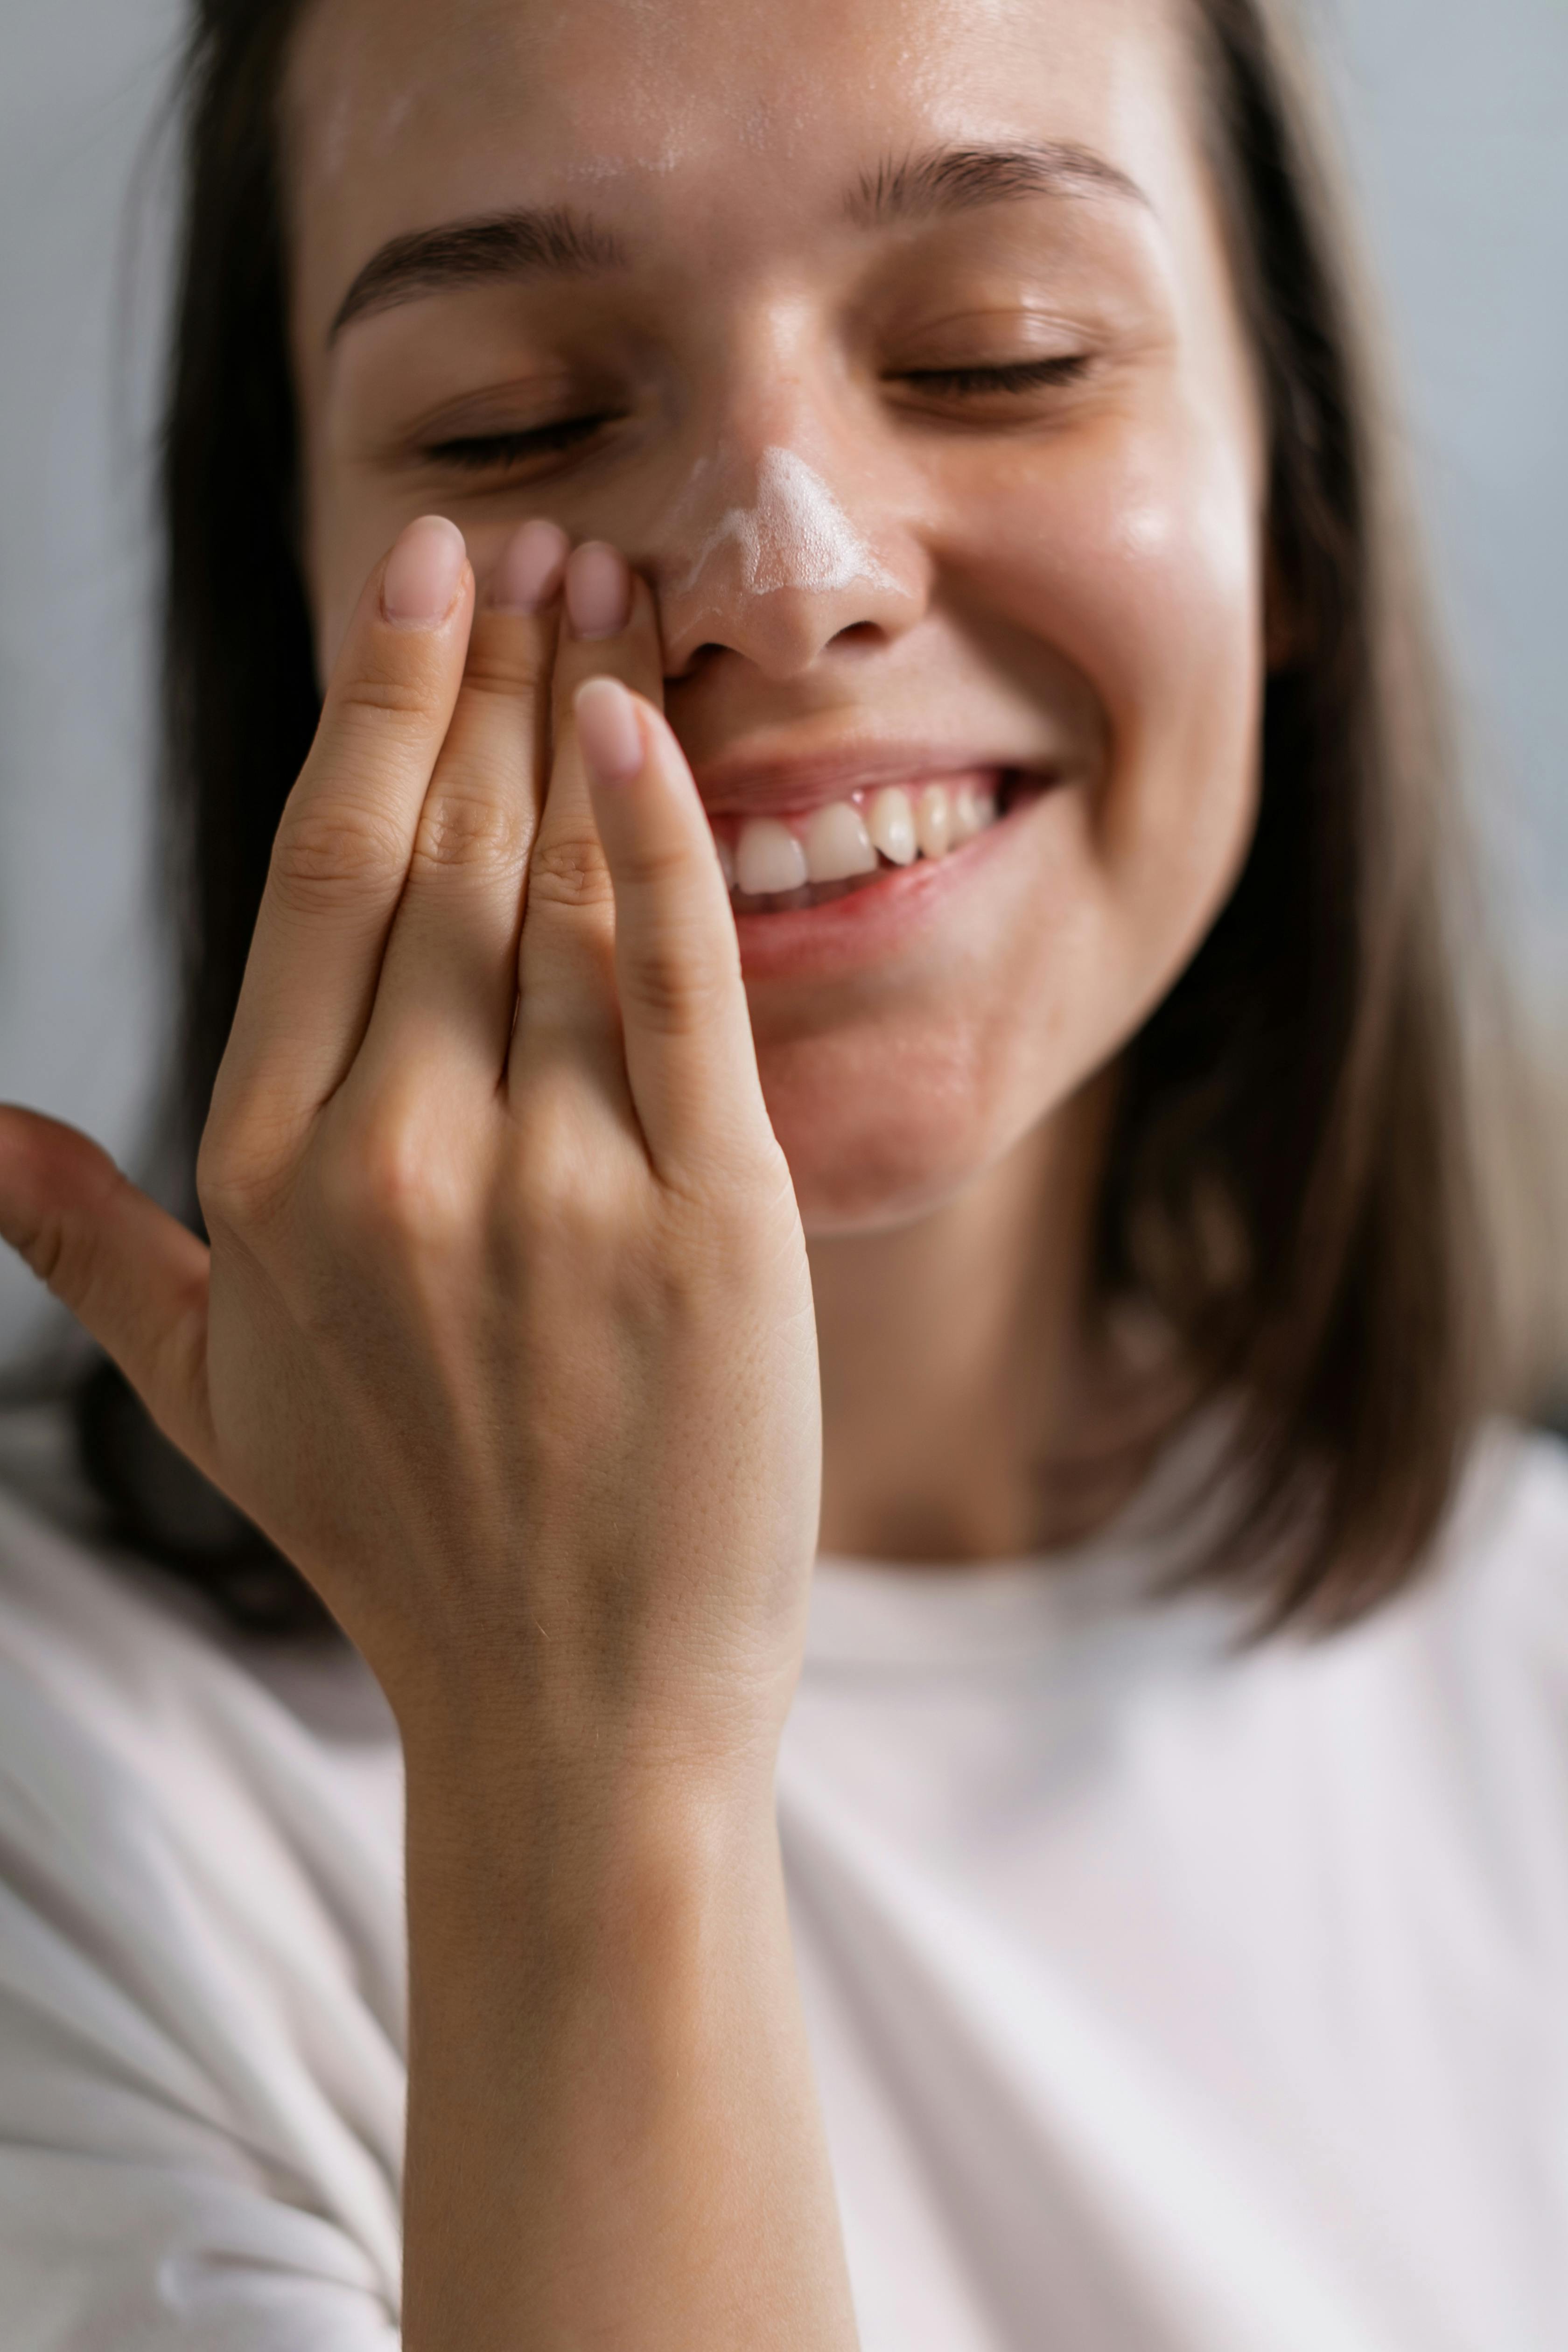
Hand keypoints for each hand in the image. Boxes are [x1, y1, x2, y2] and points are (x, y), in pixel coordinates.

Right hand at [0, 514, 820, 1783]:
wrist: (576, 1710)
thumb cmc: (402, 1543)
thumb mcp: (217, 1395)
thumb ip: (97, 1250)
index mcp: (272, 1178)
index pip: (320, 879)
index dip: (373, 707)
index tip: (419, 579)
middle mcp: (393, 1158)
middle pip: (440, 854)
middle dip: (485, 676)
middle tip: (532, 541)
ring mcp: (549, 1188)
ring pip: (557, 895)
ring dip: (579, 718)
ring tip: (610, 588)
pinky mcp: (706, 1222)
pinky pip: (674, 987)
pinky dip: (661, 842)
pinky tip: (644, 722)